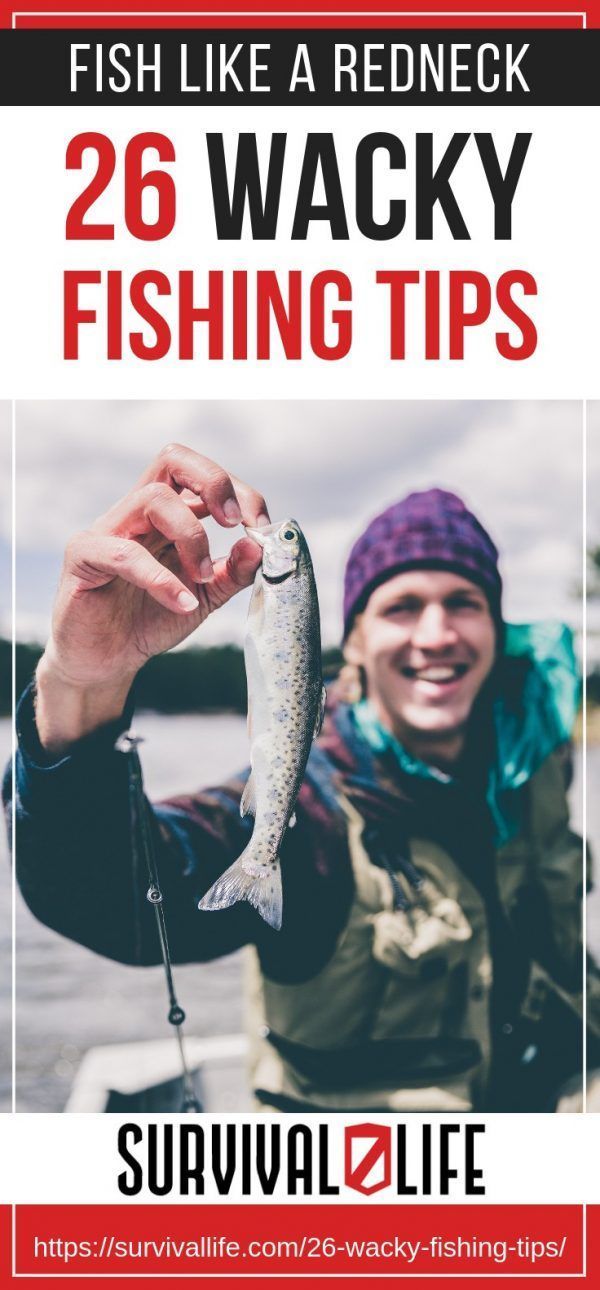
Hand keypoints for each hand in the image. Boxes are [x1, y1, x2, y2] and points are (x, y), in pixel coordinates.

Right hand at [35, 444, 268, 750]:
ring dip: (191, 537)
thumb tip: (261, 546)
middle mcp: (137, 512)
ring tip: (203, 579)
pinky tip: (182, 604)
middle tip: (234, 524)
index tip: (260, 527)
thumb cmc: (152, 619)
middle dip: (213, 483)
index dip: (237, 490)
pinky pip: (123, 553)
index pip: (201, 474)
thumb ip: (234, 572)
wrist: (108, 659)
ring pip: (152, 499)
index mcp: (168, 514)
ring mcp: (108, 529)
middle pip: (173, 459)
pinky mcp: (83, 556)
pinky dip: (160, 578)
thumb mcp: (206, 596)